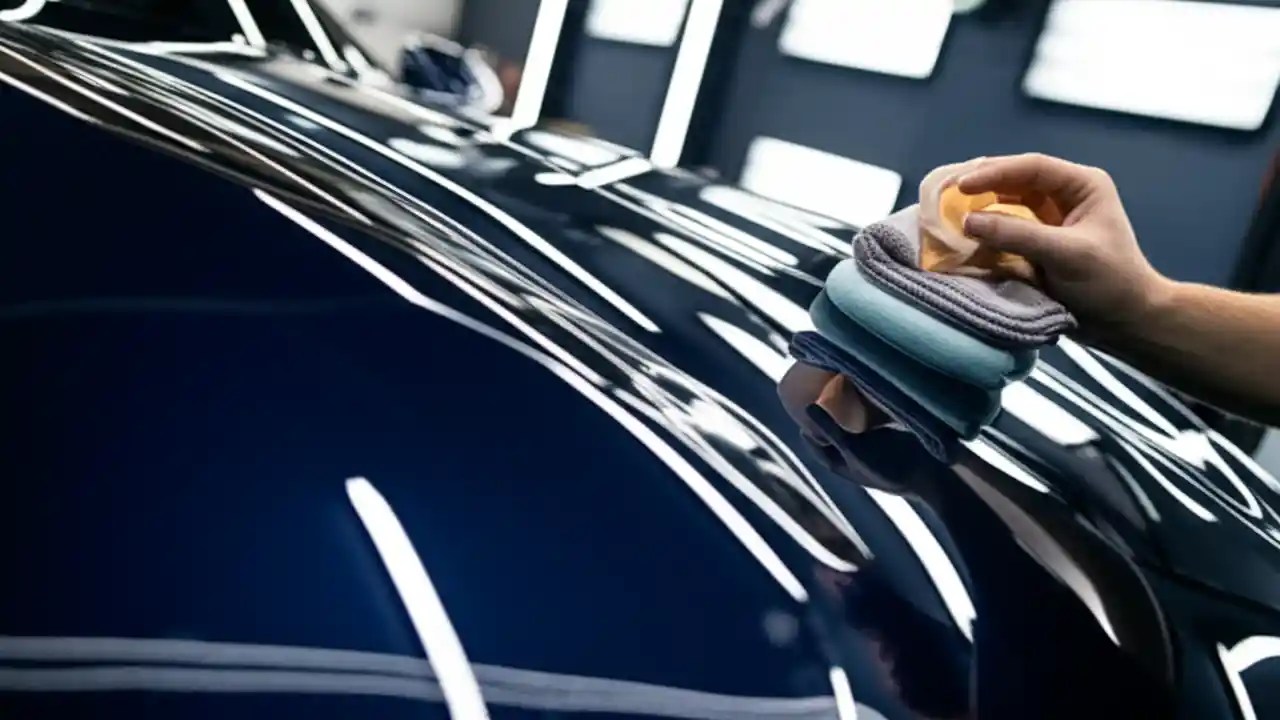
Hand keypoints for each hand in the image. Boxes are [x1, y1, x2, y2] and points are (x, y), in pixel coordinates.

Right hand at [956, 153, 1171, 331]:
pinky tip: (964, 231)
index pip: (1032, 167)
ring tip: (947, 208)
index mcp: (1082, 185)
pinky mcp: (1039, 241)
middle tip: (944, 191)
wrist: (1126, 322)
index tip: (961, 186)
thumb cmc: (1108, 282)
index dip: (994, 173)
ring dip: (980, 205)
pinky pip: (1006, 226)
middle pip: (1015, 179)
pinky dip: (985, 228)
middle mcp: (1065, 195)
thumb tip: (967, 221)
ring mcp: (1050, 218)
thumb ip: (1016, 235)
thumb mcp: (1065, 255)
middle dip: (981, 184)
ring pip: (1007, 202)